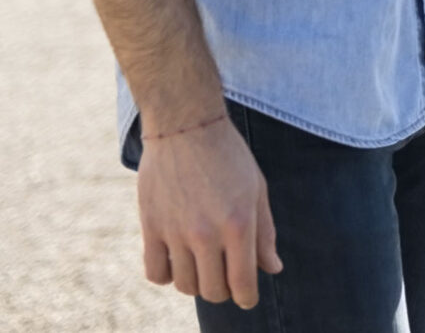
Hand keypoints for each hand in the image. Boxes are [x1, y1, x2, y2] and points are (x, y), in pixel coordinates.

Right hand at [137, 114, 280, 308]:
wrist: (186, 126)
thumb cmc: (230, 156)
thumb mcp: (257, 189)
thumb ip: (265, 233)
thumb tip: (273, 269)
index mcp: (239, 224)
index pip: (242, 282)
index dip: (246, 298)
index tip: (247, 299)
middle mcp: (207, 234)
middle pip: (212, 289)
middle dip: (224, 289)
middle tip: (227, 275)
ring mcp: (176, 233)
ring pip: (184, 285)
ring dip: (196, 283)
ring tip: (204, 265)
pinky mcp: (150, 228)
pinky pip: (155, 273)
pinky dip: (167, 276)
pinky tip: (178, 261)